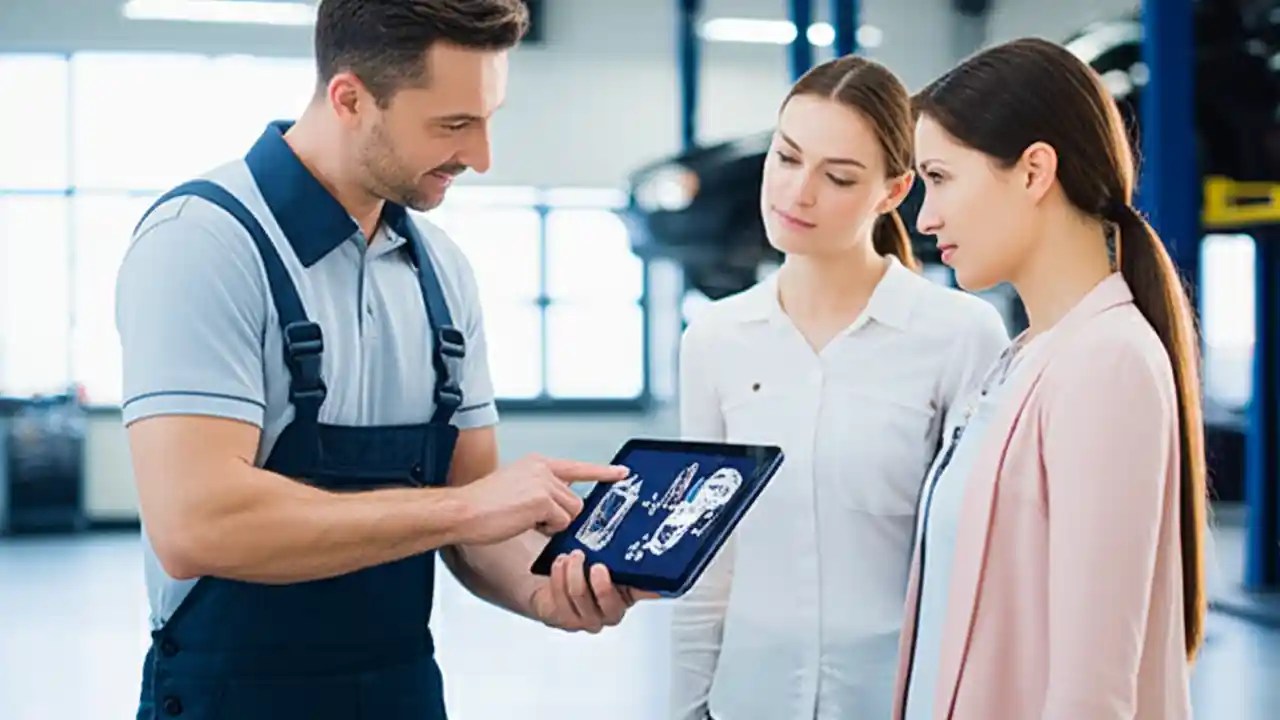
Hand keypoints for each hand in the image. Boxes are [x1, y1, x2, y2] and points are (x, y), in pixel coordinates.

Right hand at [452, 454, 628, 545]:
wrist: (462, 511)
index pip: (576, 467)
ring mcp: (544, 482)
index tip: (623, 473)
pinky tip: (524, 522)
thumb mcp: (517, 490)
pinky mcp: (543, 499)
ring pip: (571, 512)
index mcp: (537, 464)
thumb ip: (542, 493)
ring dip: (553, 524)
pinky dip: (546, 529)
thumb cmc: (483, 507)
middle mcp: (542, 468)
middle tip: (533, 519)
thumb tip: (565, 510)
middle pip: (575, 500)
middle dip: (561, 516)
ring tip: (524, 519)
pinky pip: (561, 523)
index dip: (601, 472)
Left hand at [529, 549, 660, 632]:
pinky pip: (562, 602)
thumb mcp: (604, 548)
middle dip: (602, 587)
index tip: (655, 578)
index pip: (652, 592)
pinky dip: (559, 578)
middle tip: (597, 566)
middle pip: (612, 608)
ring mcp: (588, 618)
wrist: (550, 570)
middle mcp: (611, 609)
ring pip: (583, 601)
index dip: (656, 588)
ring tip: (573, 556)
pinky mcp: (564, 619)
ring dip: (575, 574)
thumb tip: (642, 525)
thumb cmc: (581, 560)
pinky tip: (560, 564)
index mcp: (630, 591)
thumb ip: (622, 544)